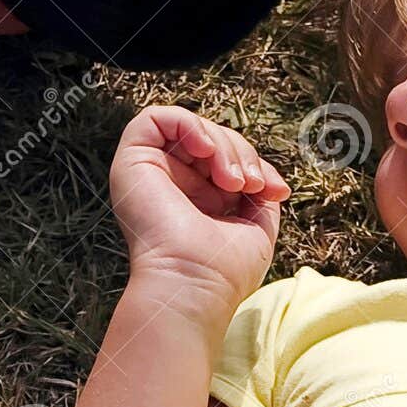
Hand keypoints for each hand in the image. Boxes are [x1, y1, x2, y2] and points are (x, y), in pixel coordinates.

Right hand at [108, 106, 288, 311]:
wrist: (192, 287)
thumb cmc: (223, 270)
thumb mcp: (257, 225)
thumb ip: (260, 192)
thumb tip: (268, 176)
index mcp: (197, 198)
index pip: (228, 157)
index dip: (256, 163)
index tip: (275, 190)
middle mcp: (171, 183)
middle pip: (212, 139)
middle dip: (242, 153)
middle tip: (249, 184)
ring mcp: (150, 173)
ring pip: (190, 128)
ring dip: (222, 144)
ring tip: (233, 180)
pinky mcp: (131, 164)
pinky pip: (154, 118)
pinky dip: (188, 124)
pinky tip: (205, 151)